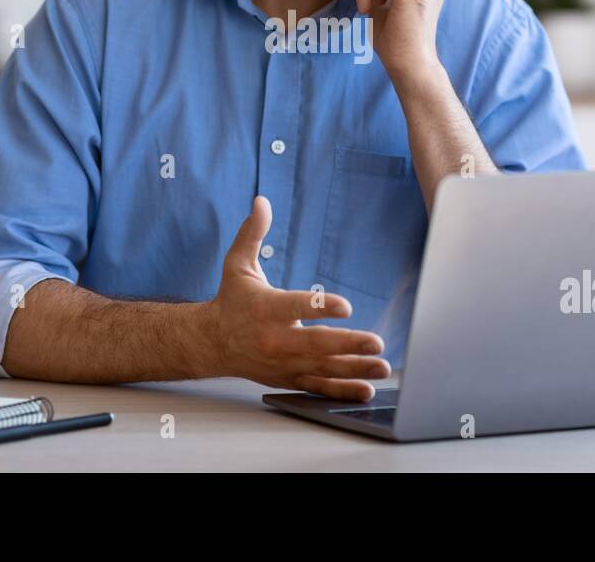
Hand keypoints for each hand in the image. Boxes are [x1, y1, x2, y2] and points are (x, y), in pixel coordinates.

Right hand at [206, 196, 389, 400]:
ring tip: (381, 367)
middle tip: (376, 342)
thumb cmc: (231, 299)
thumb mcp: (237, 264)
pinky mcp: (288, 378)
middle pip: (316, 344)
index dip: (321, 307)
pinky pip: (318, 388)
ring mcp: (283, 362)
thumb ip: (252, 233)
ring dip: (354, 370)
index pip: (297, 306)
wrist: (212, 342)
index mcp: (265, 307)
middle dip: (348, 344)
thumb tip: (261, 201)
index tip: (347, 307)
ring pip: (322, 369)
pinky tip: (366, 391)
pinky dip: (342, 392)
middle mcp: (275, 338)